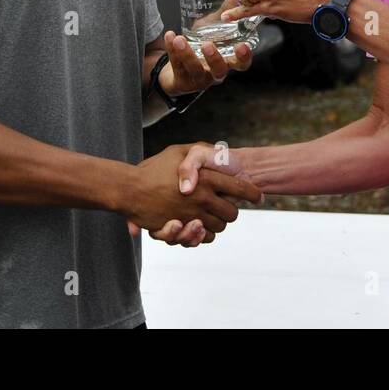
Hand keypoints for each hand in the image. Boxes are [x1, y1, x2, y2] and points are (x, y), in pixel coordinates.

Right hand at [122, 143, 261, 240]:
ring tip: (209, 215)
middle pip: (232, 213)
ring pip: (219, 228)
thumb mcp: (179, 151)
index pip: (240, 189)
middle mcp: (202, 198)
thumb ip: (202, 152)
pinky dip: (204, 235)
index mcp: (206, 178)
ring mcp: (193, 215)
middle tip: (226, 206)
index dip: (253, 194)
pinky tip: (198, 225)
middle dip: (231, 211)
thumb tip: (221, 151)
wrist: (128, 189)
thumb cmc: (153, 169)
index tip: (259, 197)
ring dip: (217, 223)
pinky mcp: (182, 229)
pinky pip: (204, 238)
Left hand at [157, 29, 251, 96]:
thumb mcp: (214, 32)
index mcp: (227, 62)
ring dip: (187, 54)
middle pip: (219, 70)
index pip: (241, 64)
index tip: (242, 46)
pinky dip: (172, 50)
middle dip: (214, 58)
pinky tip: (170, 36)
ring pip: (194, 69)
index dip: (243, 57)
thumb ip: (224, 16)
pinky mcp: (182, 81)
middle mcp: (215, 73)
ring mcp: (198, 78)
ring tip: (180, 39)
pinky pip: (176, 66)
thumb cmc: (201, 48)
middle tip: (207, 44)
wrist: (178, 70)